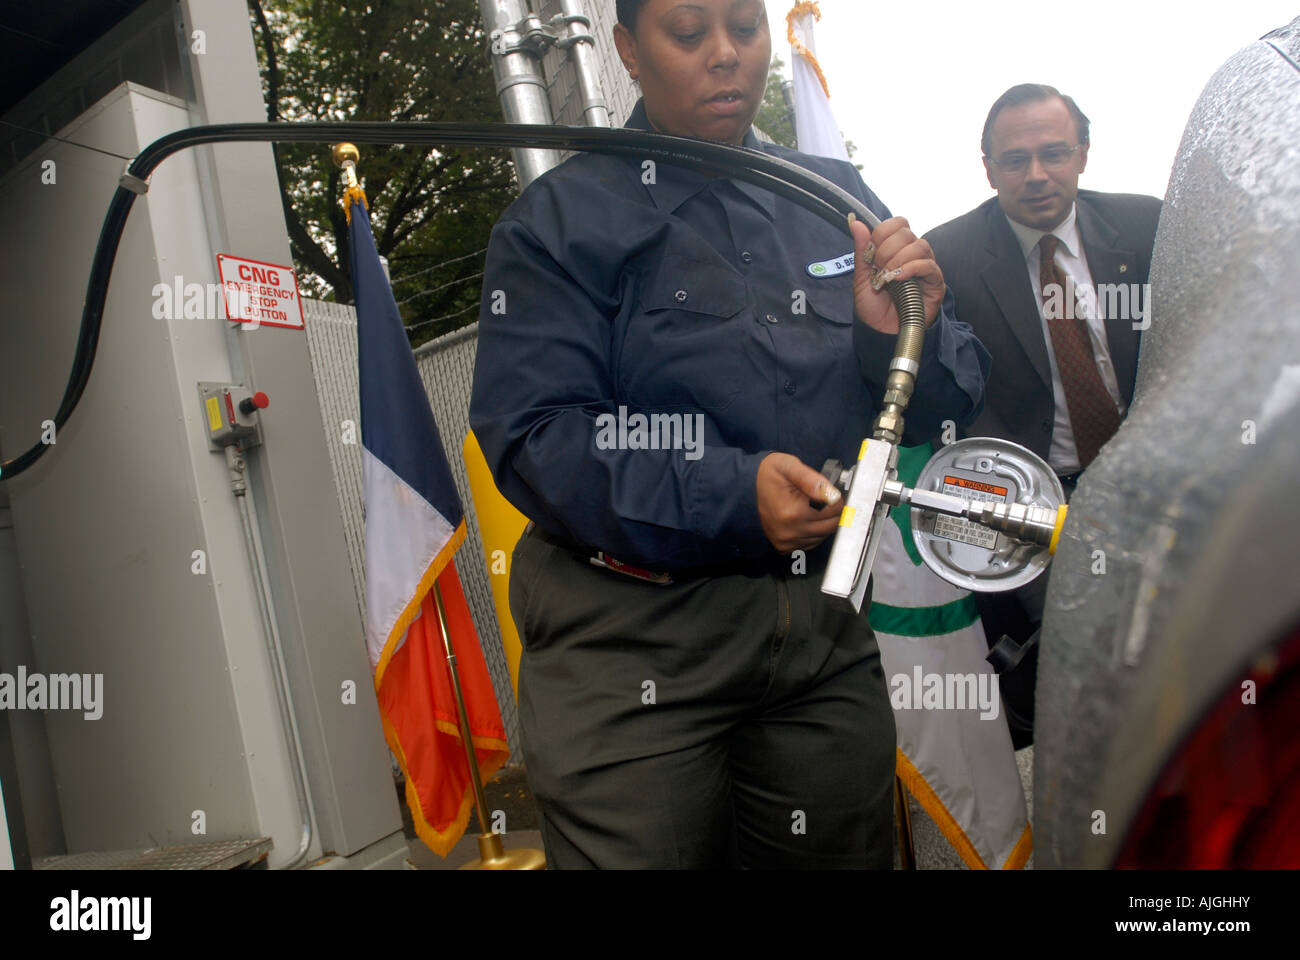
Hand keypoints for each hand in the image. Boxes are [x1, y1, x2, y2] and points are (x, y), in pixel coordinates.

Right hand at [756, 453, 843, 553]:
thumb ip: (810, 478)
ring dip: (824, 522)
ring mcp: (787, 542)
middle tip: (822, 498)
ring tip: (813, 507)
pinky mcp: (785, 548)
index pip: (835, 509)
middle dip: (832, 510)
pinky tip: (806, 519)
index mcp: (793, 512)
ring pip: (823, 535)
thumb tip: (832, 494)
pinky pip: (812, 543)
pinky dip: (814, 532)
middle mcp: (790, 531)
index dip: (835, 497)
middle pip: (831, 525)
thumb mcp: (788, 466)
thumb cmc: (769, 475)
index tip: (827, 490)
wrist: (746, 489)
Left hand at [850, 216, 945, 333]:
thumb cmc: (873, 306)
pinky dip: (912, 268)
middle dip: (887, 248)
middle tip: (878, 267)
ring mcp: (925, 267)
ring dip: (899, 258)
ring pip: (920, 246)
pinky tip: (899, 278)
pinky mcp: (935, 282)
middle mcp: (913, 254)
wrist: (881, 332)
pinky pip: (929, 266)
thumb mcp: (861, 276)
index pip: (897, 224)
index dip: (883, 232)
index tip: (871, 252)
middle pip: (907, 233)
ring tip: (887, 276)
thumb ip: (862, 250)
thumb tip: (855, 223)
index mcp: (896, 249)